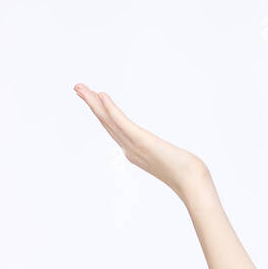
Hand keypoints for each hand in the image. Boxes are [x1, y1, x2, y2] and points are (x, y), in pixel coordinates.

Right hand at [73, 84, 205, 199]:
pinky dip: (111, 109)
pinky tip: (102, 96)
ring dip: (94, 103)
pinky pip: (123, 123)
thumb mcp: (169, 159)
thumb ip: (164, 155)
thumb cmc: (185, 173)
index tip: (92, 98)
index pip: (113, 128)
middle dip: (91, 104)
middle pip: (105, 122)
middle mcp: (129, 148)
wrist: (191, 181)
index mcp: (133, 151)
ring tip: (81, 88)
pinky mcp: (141, 141)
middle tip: (77, 87)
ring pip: (108, 121)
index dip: (100, 113)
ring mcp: (133, 145)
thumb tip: (167, 152)